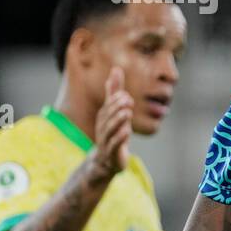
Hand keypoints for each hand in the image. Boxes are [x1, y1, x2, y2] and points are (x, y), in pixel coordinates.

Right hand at [87, 67, 131, 181]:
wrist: (105, 161)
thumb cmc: (111, 132)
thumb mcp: (114, 111)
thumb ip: (114, 92)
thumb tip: (116, 69)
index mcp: (104, 117)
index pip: (108, 106)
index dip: (116, 100)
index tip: (125, 94)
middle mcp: (103, 127)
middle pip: (108, 116)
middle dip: (117, 107)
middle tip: (128, 100)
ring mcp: (106, 140)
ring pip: (110, 129)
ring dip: (118, 120)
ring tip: (127, 113)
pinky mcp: (111, 152)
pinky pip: (114, 144)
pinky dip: (120, 138)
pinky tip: (127, 131)